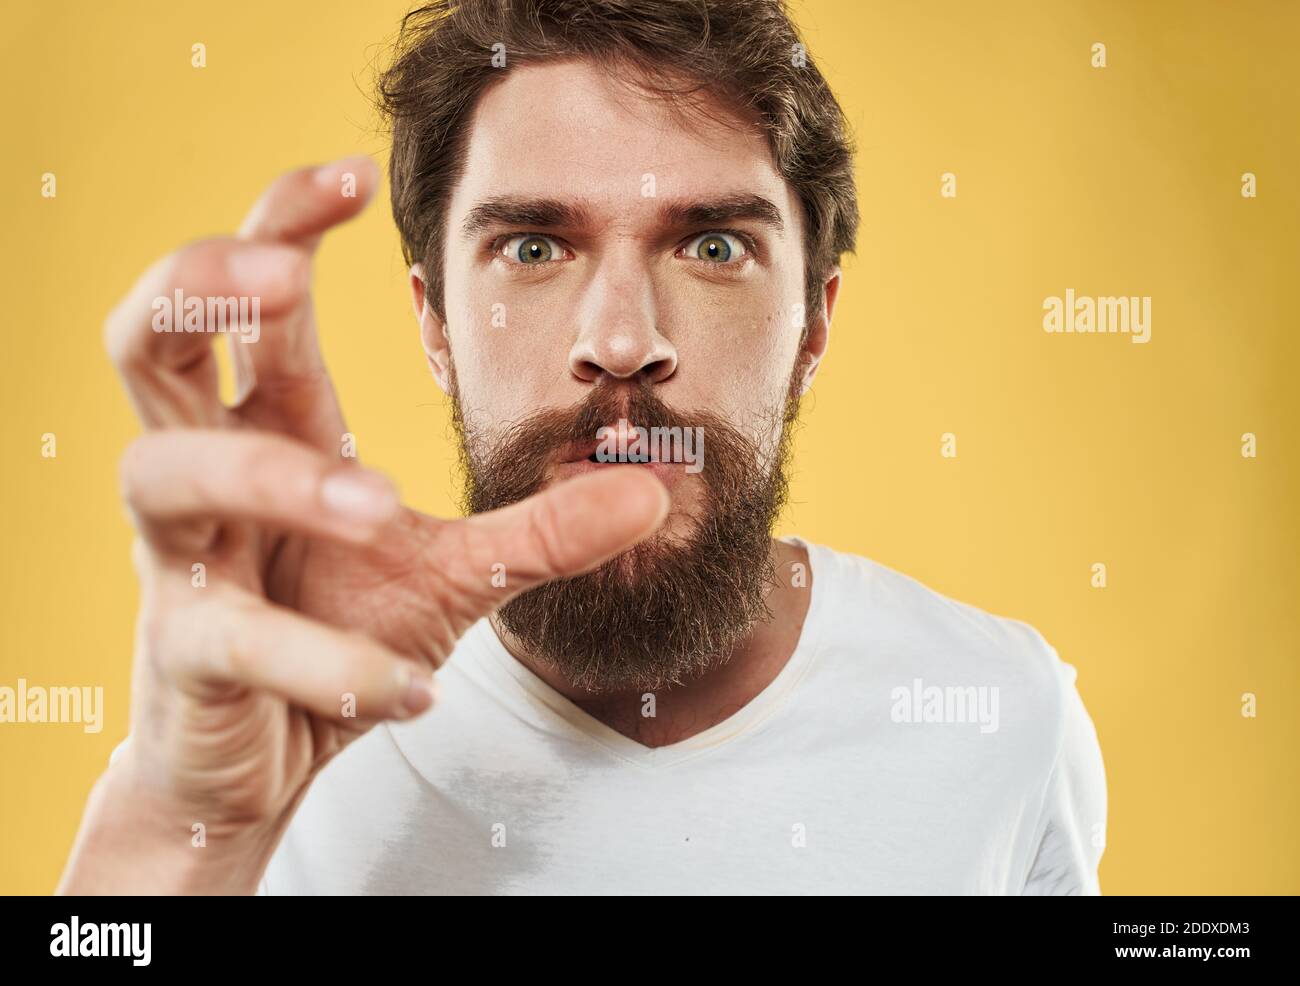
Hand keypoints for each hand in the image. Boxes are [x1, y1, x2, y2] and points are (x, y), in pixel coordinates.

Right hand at [57, 156, 667, 892]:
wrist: (267, 759)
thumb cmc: (342, 632)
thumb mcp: (456, 573)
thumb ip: (543, 529)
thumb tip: (654, 488)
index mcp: (275, 430)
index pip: (250, 297)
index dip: (281, 220)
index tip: (355, 174)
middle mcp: (210, 475)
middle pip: (148, 339)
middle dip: (200, 285)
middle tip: (286, 279)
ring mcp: (183, 562)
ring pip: (168, 473)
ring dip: (278, 481)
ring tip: (379, 505)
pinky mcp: (185, 656)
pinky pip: (236, 640)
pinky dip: (328, 663)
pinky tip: (411, 688)